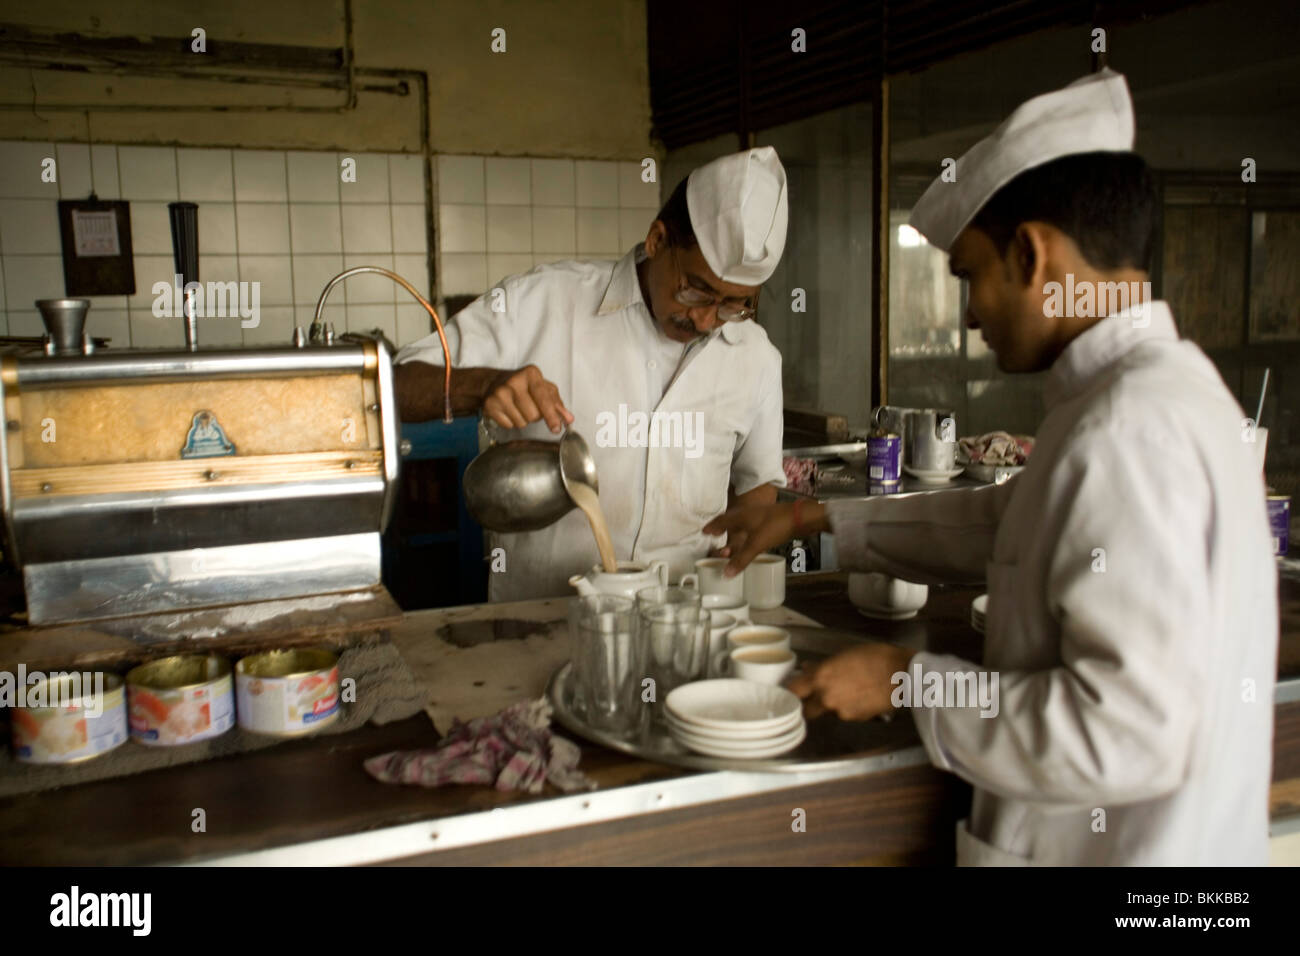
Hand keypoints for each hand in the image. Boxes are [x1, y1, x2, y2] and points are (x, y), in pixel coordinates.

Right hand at [483, 365, 573, 432]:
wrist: (493, 382)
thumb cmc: (522, 385)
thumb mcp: (543, 388)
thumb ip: (557, 404)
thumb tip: (568, 419)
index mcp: (531, 374)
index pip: (544, 398)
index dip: (551, 415)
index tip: (556, 428)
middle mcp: (514, 381)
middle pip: (534, 415)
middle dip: (535, 416)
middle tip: (528, 406)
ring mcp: (500, 393)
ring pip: (522, 423)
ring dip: (523, 420)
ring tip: (518, 408)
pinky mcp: (490, 405)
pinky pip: (509, 425)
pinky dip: (511, 422)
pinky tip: (508, 411)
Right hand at [703, 500, 826, 576]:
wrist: (800, 517)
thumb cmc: (776, 526)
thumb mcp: (757, 544)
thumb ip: (741, 559)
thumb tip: (726, 573)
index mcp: (741, 516)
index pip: (722, 520)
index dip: (713, 527)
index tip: (705, 531)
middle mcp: (747, 514)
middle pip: (730, 520)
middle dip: (721, 527)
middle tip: (714, 534)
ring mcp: (759, 516)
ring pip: (741, 523)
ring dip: (733, 531)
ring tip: (729, 539)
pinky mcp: (768, 520)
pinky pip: (750, 526)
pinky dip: (745, 533)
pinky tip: (749, 539)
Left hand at [787, 643, 916, 720]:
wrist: (903, 675)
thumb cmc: (874, 657)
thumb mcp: (844, 654)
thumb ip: (822, 666)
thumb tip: (807, 669)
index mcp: (821, 678)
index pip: (793, 691)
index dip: (790, 691)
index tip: (792, 689)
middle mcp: (826, 698)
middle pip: (806, 710)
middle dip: (808, 704)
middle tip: (815, 695)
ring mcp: (841, 712)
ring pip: (827, 711)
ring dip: (831, 704)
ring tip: (847, 690)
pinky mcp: (856, 719)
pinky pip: (844, 714)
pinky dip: (847, 707)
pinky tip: (860, 696)